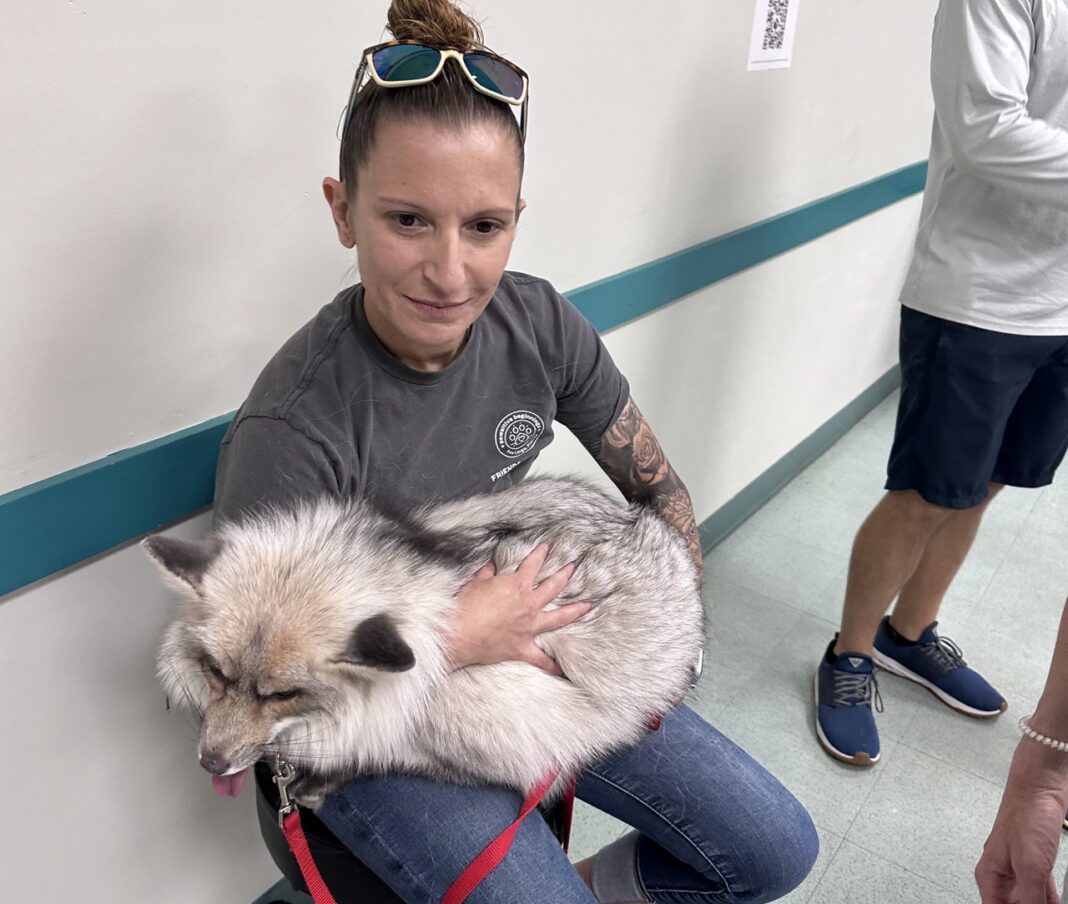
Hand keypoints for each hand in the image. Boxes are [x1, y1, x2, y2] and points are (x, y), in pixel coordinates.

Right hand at [445, 544, 591, 674]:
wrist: (457, 635)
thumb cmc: (464, 607)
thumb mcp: (475, 583)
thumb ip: (488, 572)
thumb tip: (493, 564)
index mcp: (516, 585)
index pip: (533, 564)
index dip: (541, 554)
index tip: (547, 547)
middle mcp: (528, 604)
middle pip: (553, 587)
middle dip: (565, 575)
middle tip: (573, 567)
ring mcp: (528, 627)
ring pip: (559, 618)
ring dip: (575, 611)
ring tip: (588, 606)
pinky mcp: (522, 648)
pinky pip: (542, 659)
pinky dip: (553, 665)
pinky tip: (564, 670)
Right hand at [976, 740, 1067, 903]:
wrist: (1041, 786)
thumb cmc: (1026, 815)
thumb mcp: (1031, 866)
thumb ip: (1030, 899)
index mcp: (990, 875)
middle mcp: (1001, 872)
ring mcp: (1019, 866)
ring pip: (1029, 900)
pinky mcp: (1036, 859)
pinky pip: (1043, 889)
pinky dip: (1051, 899)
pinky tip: (1059, 901)